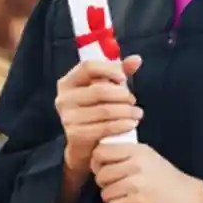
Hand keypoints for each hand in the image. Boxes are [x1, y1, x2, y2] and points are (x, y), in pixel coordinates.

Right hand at [55, 56, 143, 174]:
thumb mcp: (106, 88)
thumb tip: (136, 59)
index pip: (87, 67)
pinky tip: (131, 124)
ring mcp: (68, 117)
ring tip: (137, 113)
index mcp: (69, 81)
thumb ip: (119, 72)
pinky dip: (121, 125)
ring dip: (126, 112)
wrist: (83, 142)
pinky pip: (104, 128)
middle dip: (122, 95)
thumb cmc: (95, 108)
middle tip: (133, 100)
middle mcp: (64, 98)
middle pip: (99, 90)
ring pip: (104, 110)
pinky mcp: (74, 134)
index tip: (123, 77)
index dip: (108, 69)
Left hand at [92, 143, 202, 202]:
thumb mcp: (152, 159)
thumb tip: (99, 160)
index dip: (97, 162)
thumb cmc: (171, 182)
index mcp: (139, 150)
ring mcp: (136, 183)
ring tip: (131, 198)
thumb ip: (128, 157)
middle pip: (101, 174)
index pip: (101, 151)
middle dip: (106, 184)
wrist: (193, 200)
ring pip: (106, 193)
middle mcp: (136, 164)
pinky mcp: (137, 201)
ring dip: (115, 199)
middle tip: (119, 187)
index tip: (103, 169)